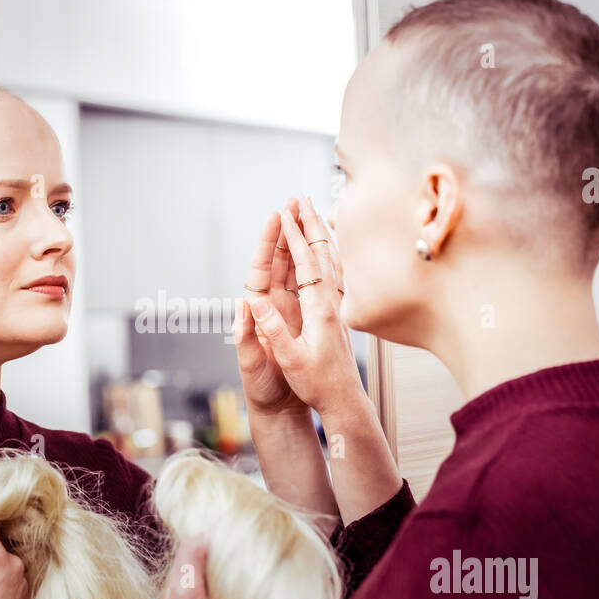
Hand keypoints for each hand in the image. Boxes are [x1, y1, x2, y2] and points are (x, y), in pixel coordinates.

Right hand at [242, 196, 362, 418]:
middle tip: (298, 197)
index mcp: (318, 310)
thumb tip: (253, 302)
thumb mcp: (291, 360)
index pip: (304, 264)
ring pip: (329, 259)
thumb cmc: (317, 385)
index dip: (292, 238)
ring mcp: (336, 305)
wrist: (344, 400)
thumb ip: (273, 331)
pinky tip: (327, 245)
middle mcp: (330, 302)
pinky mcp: (337, 311)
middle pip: (320, 253)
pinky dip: (327, 251)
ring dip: (319, 233)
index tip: (283, 213)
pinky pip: (334, 272)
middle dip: (308, 224)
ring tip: (311, 210)